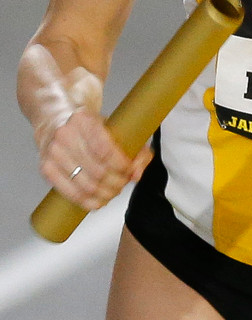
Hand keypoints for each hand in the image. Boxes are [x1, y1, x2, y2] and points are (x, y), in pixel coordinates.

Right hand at [33, 68, 147, 211]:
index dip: (123, 166)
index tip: (130, 170)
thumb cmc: (91, 127)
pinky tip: (100, 200)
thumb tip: (137, 175)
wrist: (56, 118)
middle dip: (117, 182)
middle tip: (124, 182)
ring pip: (86, 185)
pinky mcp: (45, 168)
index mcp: (83, 120)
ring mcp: (52, 152)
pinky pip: (70, 193)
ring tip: (114, 191)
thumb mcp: (116, 128)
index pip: (106, 151)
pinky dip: (89, 202)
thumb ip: (137, 149)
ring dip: (106, 194)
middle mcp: (64, 135)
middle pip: (98, 171)